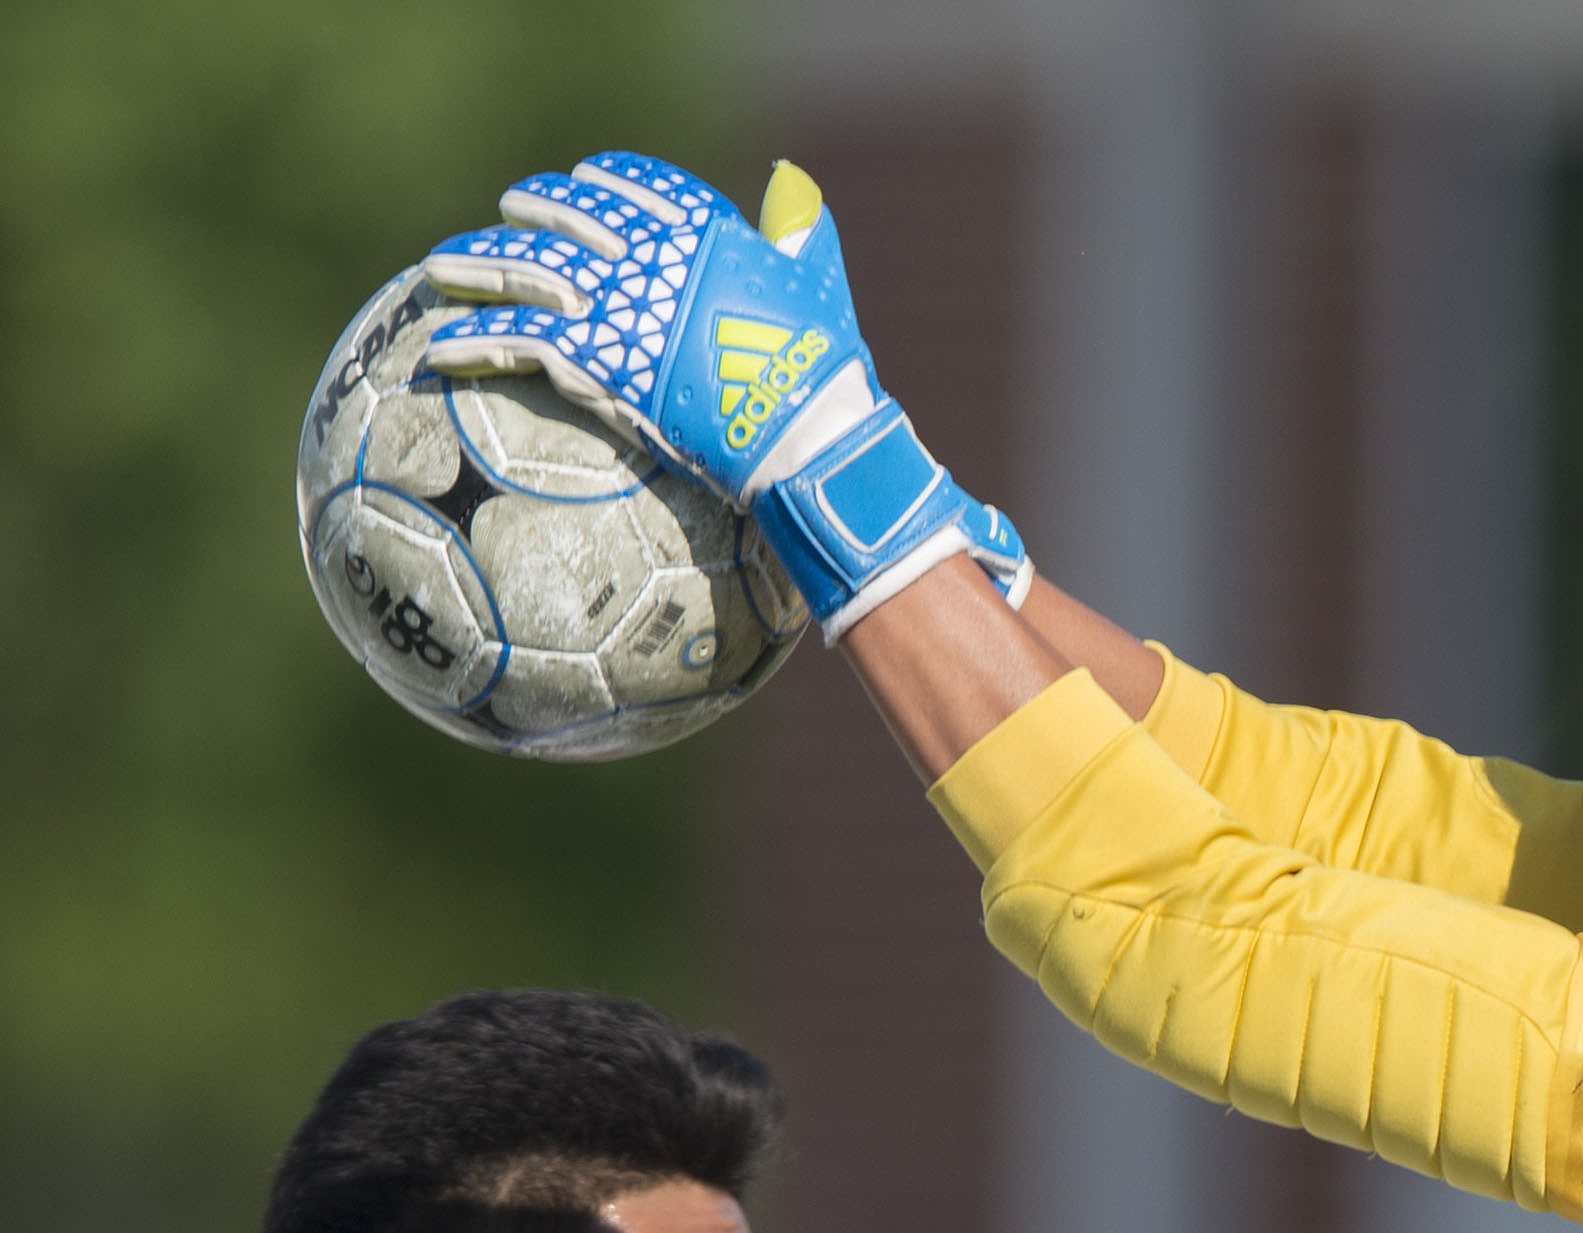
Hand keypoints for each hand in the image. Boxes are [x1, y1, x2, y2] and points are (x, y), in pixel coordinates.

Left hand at [423, 151, 1029, 638]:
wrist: (801, 427)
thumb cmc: (821, 366)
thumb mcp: (816, 280)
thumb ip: (799, 228)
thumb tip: (788, 177)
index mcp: (704, 229)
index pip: (635, 184)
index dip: (594, 185)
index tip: (571, 187)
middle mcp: (650, 254)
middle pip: (566, 220)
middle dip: (525, 215)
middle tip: (496, 220)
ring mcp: (617, 305)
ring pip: (526, 272)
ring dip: (475, 268)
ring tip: (435, 273)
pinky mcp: (594, 361)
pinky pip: (516, 342)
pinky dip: (473, 343)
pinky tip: (438, 350)